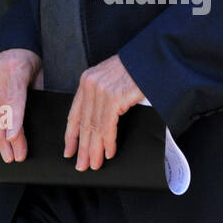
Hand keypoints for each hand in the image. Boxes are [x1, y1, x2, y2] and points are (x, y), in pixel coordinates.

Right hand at [0, 48, 41, 162]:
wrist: (15, 42)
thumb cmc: (33, 63)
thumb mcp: (41, 75)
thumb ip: (38, 96)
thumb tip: (37, 126)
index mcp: (15, 69)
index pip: (13, 101)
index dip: (13, 122)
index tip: (14, 140)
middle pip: (0, 112)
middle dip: (8, 138)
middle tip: (15, 157)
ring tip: (6, 154)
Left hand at [64, 55, 144, 171]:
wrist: (154, 58)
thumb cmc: (137, 69)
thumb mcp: (112, 80)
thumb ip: (102, 96)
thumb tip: (99, 124)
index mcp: (87, 80)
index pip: (74, 113)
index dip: (71, 135)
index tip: (69, 150)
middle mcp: (90, 84)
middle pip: (83, 123)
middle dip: (82, 148)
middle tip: (81, 164)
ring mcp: (101, 90)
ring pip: (94, 128)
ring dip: (94, 150)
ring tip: (94, 164)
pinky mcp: (114, 97)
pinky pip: (107, 127)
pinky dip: (108, 142)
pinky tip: (108, 152)